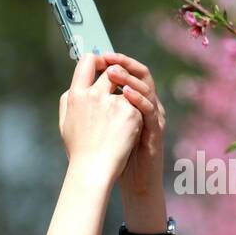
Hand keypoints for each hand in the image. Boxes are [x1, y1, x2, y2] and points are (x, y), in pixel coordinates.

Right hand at [58, 52, 142, 184]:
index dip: (97, 59)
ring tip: (119, 121)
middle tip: (119, 86)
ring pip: (126, 90)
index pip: (87, 61)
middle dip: (117, 76)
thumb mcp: (65, 122)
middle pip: (112, 71)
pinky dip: (134, 115)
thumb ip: (69, 100)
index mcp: (76, 95)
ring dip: (126, 100)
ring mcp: (114, 103)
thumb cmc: (78, 149)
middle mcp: (95, 95)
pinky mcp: (131, 113)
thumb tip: (76, 85)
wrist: (94, 170)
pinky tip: (127, 131)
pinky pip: (136, 105)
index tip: (102, 63)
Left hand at [96, 52, 165, 198]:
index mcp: (134, 101)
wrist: (133, 180)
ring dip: (129, 78)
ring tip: (112, 72)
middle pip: (141, 73)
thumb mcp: (105, 124)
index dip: (115, 60)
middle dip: (124, 63)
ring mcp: (153, 116)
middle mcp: (146, 104)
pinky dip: (139, 98)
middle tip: (108, 58)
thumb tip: (79, 88)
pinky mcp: (156, 130)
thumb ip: (97, 106)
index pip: (128, 71)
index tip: (99, 55)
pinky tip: (125, 94)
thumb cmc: (117, 153)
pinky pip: (150, 110)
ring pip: (147, 88)